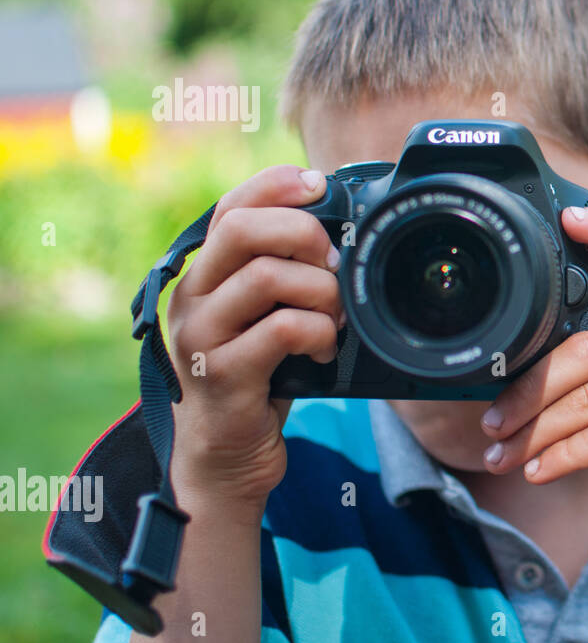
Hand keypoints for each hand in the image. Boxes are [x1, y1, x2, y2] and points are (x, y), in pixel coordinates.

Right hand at [165, 165, 343, 514]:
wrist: (226, 459)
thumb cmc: (257, 381)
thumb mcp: (267, 318)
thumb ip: (286, 277)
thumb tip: (339, 234)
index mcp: (206, 276)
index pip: (230, 208)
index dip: (275, 185)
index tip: (319, 183)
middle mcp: (193, 298)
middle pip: (242, 229)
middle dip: (304, 235)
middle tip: (335, 266)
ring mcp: (202, 336)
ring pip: (267, 275)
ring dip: (321, 292)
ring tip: (335, 319)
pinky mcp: (222, 374)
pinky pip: (283, 328)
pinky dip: (318, 333)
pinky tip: (323, 351)